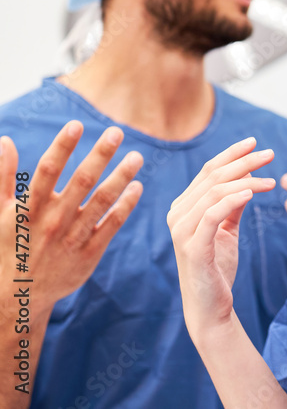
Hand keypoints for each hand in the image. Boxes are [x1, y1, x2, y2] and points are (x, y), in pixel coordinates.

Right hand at [0, 122, 142, 310]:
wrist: (17, 297)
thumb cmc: (7, 248)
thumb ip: (3, 177)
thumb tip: (5, 140)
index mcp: (27, 209)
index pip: (46, 171)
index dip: (61, 147)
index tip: (76, 124)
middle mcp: (51, 221)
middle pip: (80, 182)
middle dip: (100, 155)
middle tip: (117, 132)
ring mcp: (72, 238)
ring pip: (101, 202)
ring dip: (121, 177)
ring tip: (136, 157)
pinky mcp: (88, 254)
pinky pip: (111, 226)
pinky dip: (125, 206)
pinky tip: (137, 187)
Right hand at [167, 138, 276, 334]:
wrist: (210, 307)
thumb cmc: (218, 267)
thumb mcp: (227, 230)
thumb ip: (233, 204)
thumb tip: (248, 175)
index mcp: (184, 207)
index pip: (208, 170)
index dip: (231, 154)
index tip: (254, 142)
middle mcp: (178, 215)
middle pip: (212, 176)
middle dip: (243, 161)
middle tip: (270, 154)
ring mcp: (183, 231)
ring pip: (215, 191)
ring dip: (246, 180)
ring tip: (272, 179)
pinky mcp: (194, 247)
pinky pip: (213, 214)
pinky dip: (233, 199)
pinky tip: (253, 193)